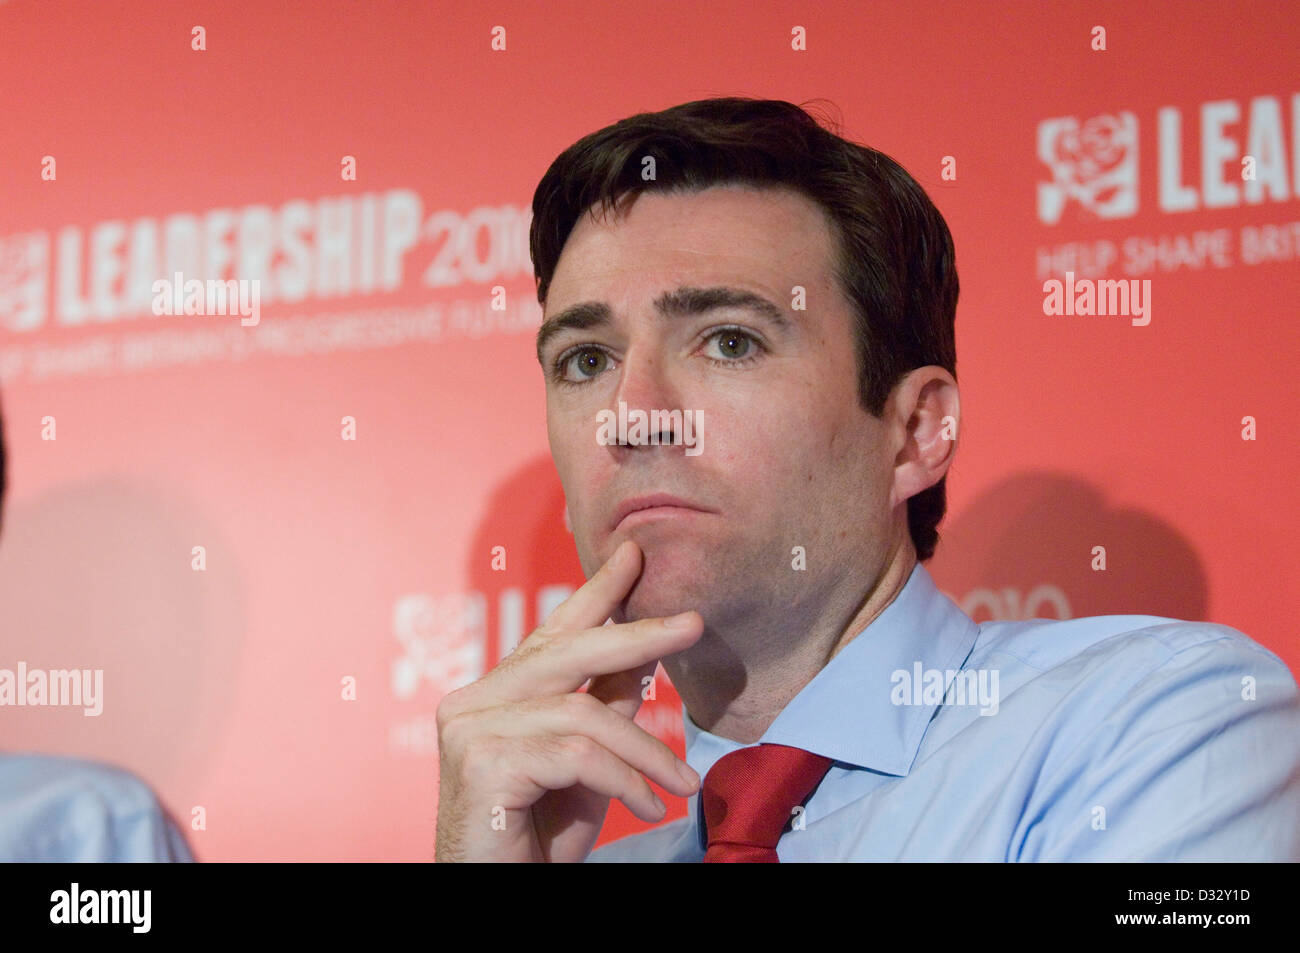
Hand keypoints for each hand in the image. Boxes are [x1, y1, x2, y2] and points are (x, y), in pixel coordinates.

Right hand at [434, 539, 703, 861]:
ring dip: (646, 751)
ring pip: (582, 714)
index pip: (553, 631)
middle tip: (694, 623)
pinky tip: (648, 806)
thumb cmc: (539, 835)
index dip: (596, 592)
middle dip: (637, 636)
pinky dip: (624, 779)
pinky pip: (576, 754)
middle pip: (568, 653)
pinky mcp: (480, 763)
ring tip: (684, 783)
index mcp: (498, 693)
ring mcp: (470, 729)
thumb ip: (606, 706)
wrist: (496, 897)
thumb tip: (646, 653)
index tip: (635, 554)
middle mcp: (474, 700)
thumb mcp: (590, 763)